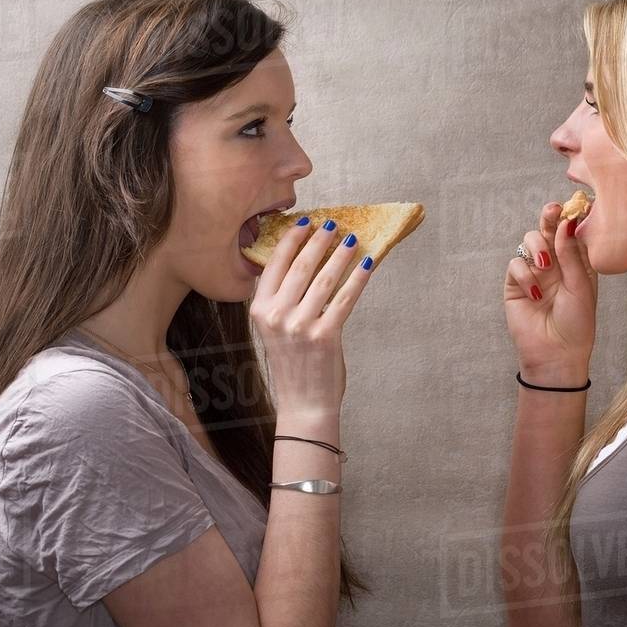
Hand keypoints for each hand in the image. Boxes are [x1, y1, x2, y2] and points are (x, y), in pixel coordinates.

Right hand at [249, 218, 373, 420]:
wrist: (303, 404)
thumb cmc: (293, 364)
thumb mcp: (273, 329)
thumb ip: (281, 300)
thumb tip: (304, 262)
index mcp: (259, 310)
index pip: (274, 265)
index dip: (291, 240)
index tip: (304, 223)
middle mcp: (276, 316)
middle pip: (301, 266)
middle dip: (319, 241)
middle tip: (333, 225)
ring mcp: (300, 326)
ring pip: (325, 279)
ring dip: (341, 255)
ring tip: (352, 240)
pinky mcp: (325, 336)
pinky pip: (345, 298)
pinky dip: (358, 279)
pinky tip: (367, 264)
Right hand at [503, 202, 597, 382]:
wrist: (556, 354)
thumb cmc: (577, 324)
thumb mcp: (581, 287)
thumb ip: (572, 254)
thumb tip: (567, 222)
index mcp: (577, 262)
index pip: (572, 232)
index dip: (572, 217)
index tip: (575, 206)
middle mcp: (556, 263)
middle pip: (548, 229)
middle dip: (549, 217)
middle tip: (553, 210)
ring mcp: (534, 272)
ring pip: (529, 241)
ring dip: (537, 247)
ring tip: (545, 267)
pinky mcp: (515, 284)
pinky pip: (515, 264)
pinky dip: (525, 275)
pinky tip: (536, 294)